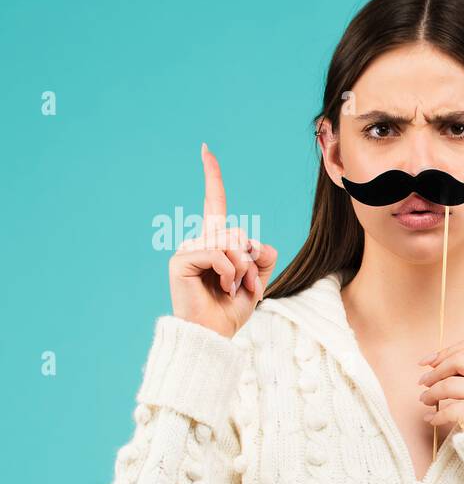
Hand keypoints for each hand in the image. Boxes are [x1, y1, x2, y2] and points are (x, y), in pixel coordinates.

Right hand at [168, 143, 277, 338]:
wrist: (214, 334)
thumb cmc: (231, 309)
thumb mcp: (257, 281)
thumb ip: (261, 257)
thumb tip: (254, 242)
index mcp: (215, 242)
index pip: (214, 202)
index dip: (212, 176)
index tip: (205, 149)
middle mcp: (199, 241)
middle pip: (237, 231)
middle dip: (250, 261)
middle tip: (245, 285)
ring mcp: (188, 249)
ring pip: (230, 241)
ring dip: (243, 269)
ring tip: (235, 288)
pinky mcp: (181, 260)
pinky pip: (218, 253)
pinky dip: (231, 272)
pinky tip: (225, 287)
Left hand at [416, 337, 463, 432]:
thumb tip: (440, 362)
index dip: (446, 351)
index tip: (430, 361)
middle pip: (457, 360)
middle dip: (435, 370)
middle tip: (424, 381)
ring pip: (448, 384)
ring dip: (431, 392)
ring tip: (425, 399)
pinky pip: (446, 410)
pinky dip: (436, 416)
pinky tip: (432, 419)